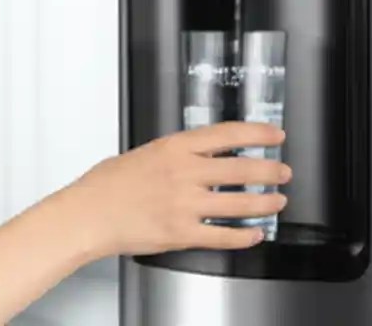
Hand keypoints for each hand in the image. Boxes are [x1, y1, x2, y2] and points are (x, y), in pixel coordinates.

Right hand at [58, 122, 290, 259]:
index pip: (227, 135)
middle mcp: (183, 174)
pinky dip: (244, 236)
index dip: (257, 135)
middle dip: (270, 171)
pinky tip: (254, 234)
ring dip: (265, 203)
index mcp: (173, 148)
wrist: (88, 214)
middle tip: (282, 172)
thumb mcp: (144, 153)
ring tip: (277, 201)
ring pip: (240, 204)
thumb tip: (202, 156)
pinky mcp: (182, 234)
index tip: (275, 136)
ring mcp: (184, 205)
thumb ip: (175, 155)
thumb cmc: (106, 185)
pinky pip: (223, 236)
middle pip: (242, 170)